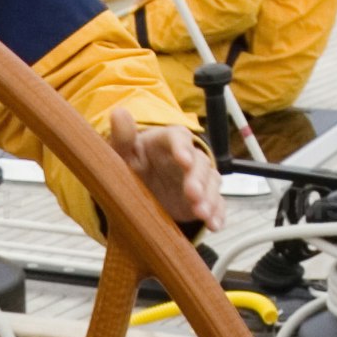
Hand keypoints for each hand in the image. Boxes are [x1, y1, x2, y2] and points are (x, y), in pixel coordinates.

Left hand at [106, 117, 225, 235]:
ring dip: (210, 198)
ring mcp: (198, 177)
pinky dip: (217, 213)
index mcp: (167, 141)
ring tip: (202, 214)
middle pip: (200, 162)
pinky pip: (217, 203)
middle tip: (193, 195)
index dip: (182, 148)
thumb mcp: (123, 153)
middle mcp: (187, 157)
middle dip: (198, 179)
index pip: (179, 138)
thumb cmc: (133, 164)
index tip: (183, 160)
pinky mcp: (204, 197)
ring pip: (212, 182)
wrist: (140, 186)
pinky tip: (214, 224)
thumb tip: (118, 113)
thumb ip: (123, 137)